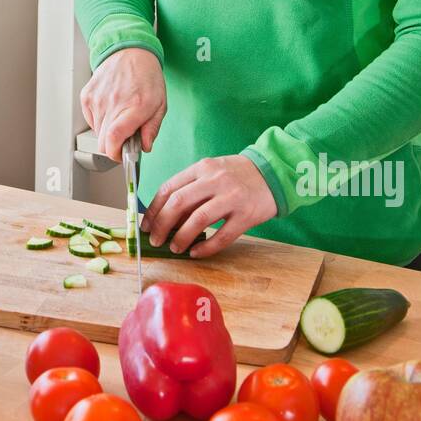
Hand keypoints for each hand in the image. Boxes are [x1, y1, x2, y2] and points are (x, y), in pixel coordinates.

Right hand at [80, 47, 165, 162]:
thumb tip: (145, 147)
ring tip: (120, 117)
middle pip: (103, 142)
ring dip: (108, 132)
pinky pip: (90, 120)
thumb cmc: (147, 77)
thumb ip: (152, 128)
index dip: (115, 153)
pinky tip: (110, 109)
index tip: (121, 155)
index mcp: (134, 106)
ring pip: (97, 132)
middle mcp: (113, 103)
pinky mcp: (87, 96)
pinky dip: (100, 120)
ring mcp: (97, 99)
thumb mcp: (160, 104)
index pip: (114, 138)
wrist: (129, 52)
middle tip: (125, 137)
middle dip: (113, 147)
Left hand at [143, 154, 277, 256]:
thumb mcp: (212, 172)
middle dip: (162, 224)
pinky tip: (196, 252)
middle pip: (179, 203)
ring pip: (199, 219)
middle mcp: (215, 180)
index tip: (147, 225)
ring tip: (175, 248)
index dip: (154, 209)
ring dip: (181, 237)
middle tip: (156, 240)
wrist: (274, 172)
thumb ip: (191, 189)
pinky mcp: (247, 215)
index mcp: (202, 168)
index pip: (169, 188)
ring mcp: (232, 197)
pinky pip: (222, 236)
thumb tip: (166, 217)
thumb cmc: (237, 175)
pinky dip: (206, 247)